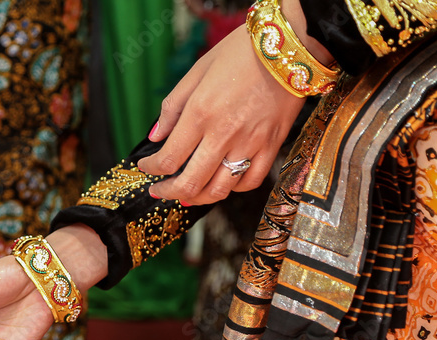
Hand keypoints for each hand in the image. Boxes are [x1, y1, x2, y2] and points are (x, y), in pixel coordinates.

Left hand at [138, 24, 306, 205]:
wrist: (290, 44)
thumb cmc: (241, 53)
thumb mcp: (197, 71)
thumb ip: (172, 107)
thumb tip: (155, 136)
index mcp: (200, 114)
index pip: (167, 159)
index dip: (151, 169)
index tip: (146, 166)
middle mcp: (223, 134)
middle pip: (190, 183)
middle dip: (168, 192)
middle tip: (160, 191)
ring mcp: (250, 143)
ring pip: (219, 190)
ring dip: (198, 197)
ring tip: (187, 193)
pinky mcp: (272, 145)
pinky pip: (250, 181)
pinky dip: (233, 189)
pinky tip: (222, 182)